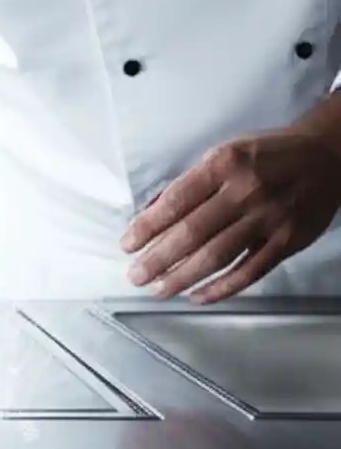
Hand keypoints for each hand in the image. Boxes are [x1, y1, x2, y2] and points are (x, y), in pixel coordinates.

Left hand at [120, 129, 340, 302]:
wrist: (327, 156)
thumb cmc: (266, 155)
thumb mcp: (223, 153)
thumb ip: (188, 183)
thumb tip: (149, 211)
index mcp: (224, 164)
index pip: (176, 201)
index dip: (147, 227)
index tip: (127, 244)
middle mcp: (247, 191)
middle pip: (192, 233)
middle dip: (158, 259)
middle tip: (135, 276)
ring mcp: (270, 218)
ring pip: (218, 256)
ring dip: (182, 277)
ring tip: (158, 289)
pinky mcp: (288, 241)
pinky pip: (250, 271)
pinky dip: (222, 288)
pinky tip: (198, 295)